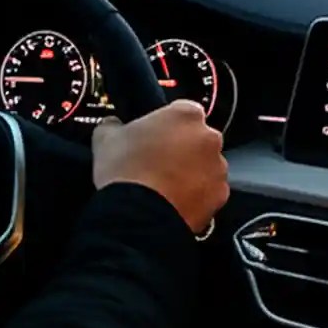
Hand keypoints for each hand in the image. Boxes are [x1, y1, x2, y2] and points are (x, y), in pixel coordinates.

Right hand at [91, 100, 228, 233]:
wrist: (138, 216)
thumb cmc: (124, 170)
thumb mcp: (106, 138)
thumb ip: (114, 124)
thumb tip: (113, 124)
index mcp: (186, 114)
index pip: (182, 111)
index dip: (167, 125)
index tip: (155, 138)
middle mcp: (210, 137)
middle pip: (198, 139)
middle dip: (183, 149)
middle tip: (160, 164)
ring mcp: (219, 167)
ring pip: (207, 166)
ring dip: (192, 172)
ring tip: (166, 187)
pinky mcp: (221, 194)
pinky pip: (210, 191)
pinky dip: (198, 196)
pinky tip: (176, 202)